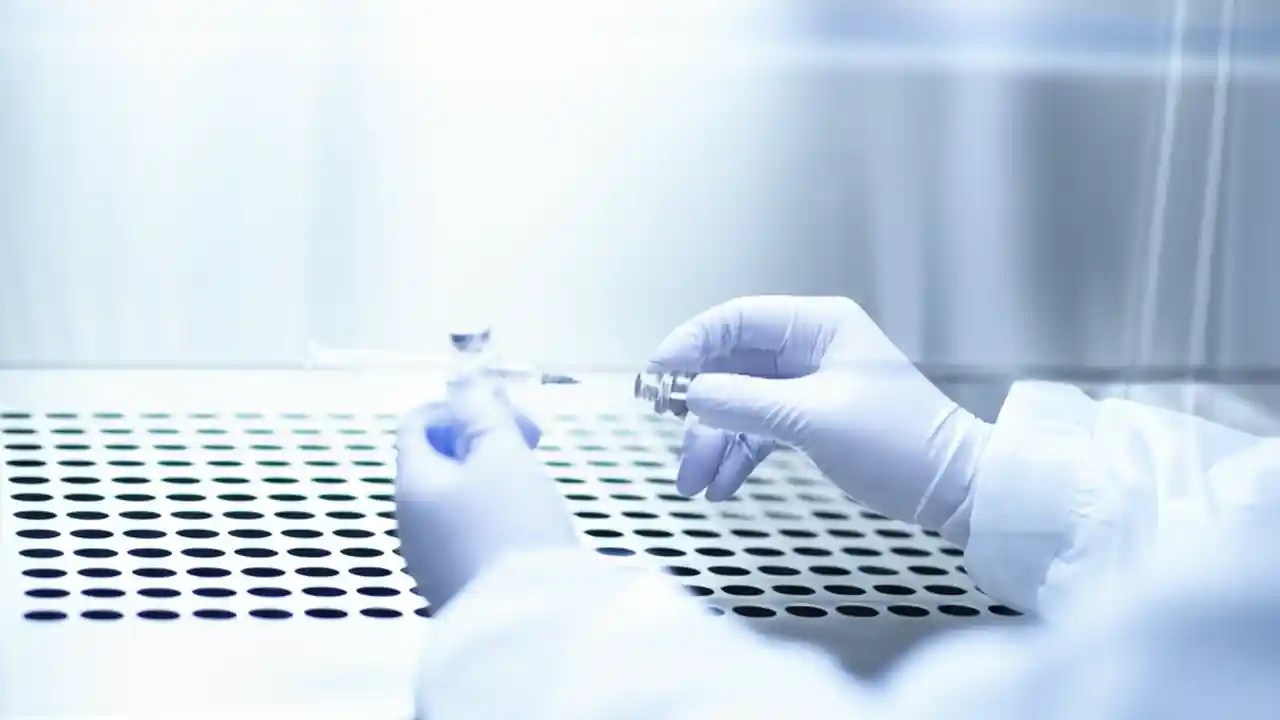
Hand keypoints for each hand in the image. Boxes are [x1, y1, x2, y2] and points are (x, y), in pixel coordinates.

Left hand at [395, 388, 577, 609]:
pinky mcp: (454, 581)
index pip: (415, 423)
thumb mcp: (503, 454)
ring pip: (453, 494)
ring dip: (489, 473)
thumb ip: (480, 413)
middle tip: (527, 437)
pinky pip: (465, 529)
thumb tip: (461, 385)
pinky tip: (525, 518)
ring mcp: (429, 555)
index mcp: (412, 483)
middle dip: (480, 437)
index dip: (454, 404)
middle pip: (436, 458)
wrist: (530, 618)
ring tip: (532, 476)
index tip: (498, 408)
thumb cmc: (513, 528)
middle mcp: (409, 520)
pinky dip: (490, 510)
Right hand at [648, 296, 990, 541]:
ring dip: (713, 442)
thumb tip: (691, 394)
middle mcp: (809, 348)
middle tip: (674, 442)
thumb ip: (745, 403)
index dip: (691, 345)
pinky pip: (757, 430)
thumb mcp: (813, 419)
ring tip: (693, 482)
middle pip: (730, 367)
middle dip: (699, 410)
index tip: (658, 376)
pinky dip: (737, 455)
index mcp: (817, 325)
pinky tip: (720, 485)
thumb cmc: (901, 443)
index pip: (736, 320)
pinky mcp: (810, 420)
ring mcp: (808, 385)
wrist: (954, 490)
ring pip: (739, 404)